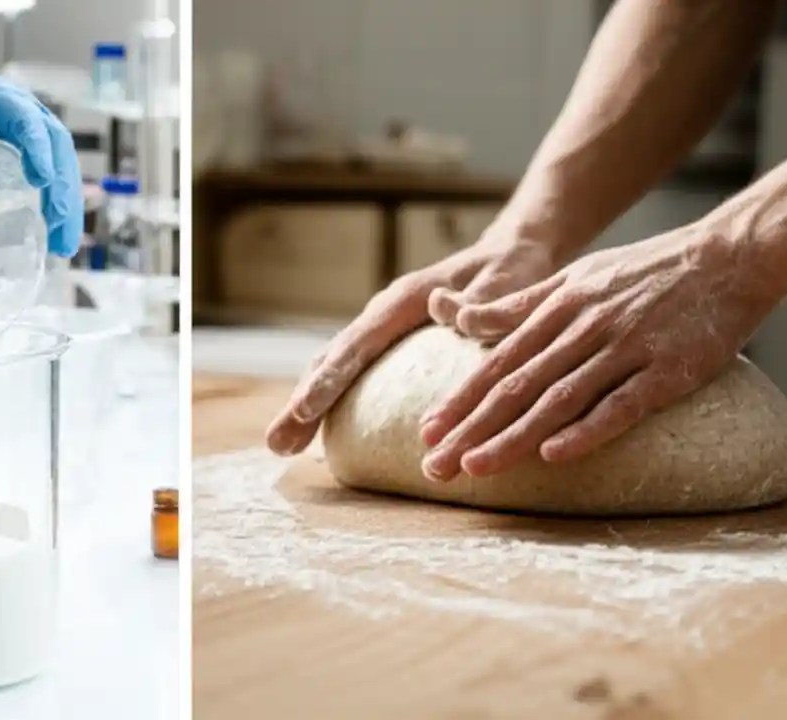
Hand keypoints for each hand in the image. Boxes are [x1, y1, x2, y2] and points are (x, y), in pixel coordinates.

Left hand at [0, 75, 81, 257]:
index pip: (24, 117)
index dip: (38, 146)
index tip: (41, 180)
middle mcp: (17, 111)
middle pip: (54, 144)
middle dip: (62, 185)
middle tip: (58, 223)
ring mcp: (28, 134)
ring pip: (61, 165)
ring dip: (66, 206)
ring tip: (63, 246)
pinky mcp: (28, 158)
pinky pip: (52, 181)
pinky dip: (56, 210)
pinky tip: (55, 242)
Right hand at [265, 221, 565, 455]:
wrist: (509, 253)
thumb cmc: (510, 272)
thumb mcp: (504, 283)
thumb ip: (478, 302)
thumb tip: (441, 309)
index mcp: (404, 302)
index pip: (358, 344)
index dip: (331, 379)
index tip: (305, 410)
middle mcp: (382, 315)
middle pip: (331, 360)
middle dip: (302, 403)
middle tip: (275, 444)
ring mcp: (380, 332)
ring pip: (332, 368)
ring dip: (306, 407)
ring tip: (280, 447)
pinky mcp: (386, 347)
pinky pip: (348, 374)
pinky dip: (327, 402)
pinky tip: (315, 435)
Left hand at [418, 225, 781, 480]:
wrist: (728, 255)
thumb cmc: (644, 272)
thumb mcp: (573, 277)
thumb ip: (517, 307)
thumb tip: (457, 317)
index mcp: (557, 308)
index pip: (497, 362)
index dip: (460, 399)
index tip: (427, 431)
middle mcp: (583, 328)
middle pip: (516, 386)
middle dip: (471, 428)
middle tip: (435, 465)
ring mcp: (625, 348)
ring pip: (558, 399)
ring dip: (513, 436)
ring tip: (475, 467)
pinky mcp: (668, 370)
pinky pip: (622, 404)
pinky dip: (587, 430)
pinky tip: (554, 455)